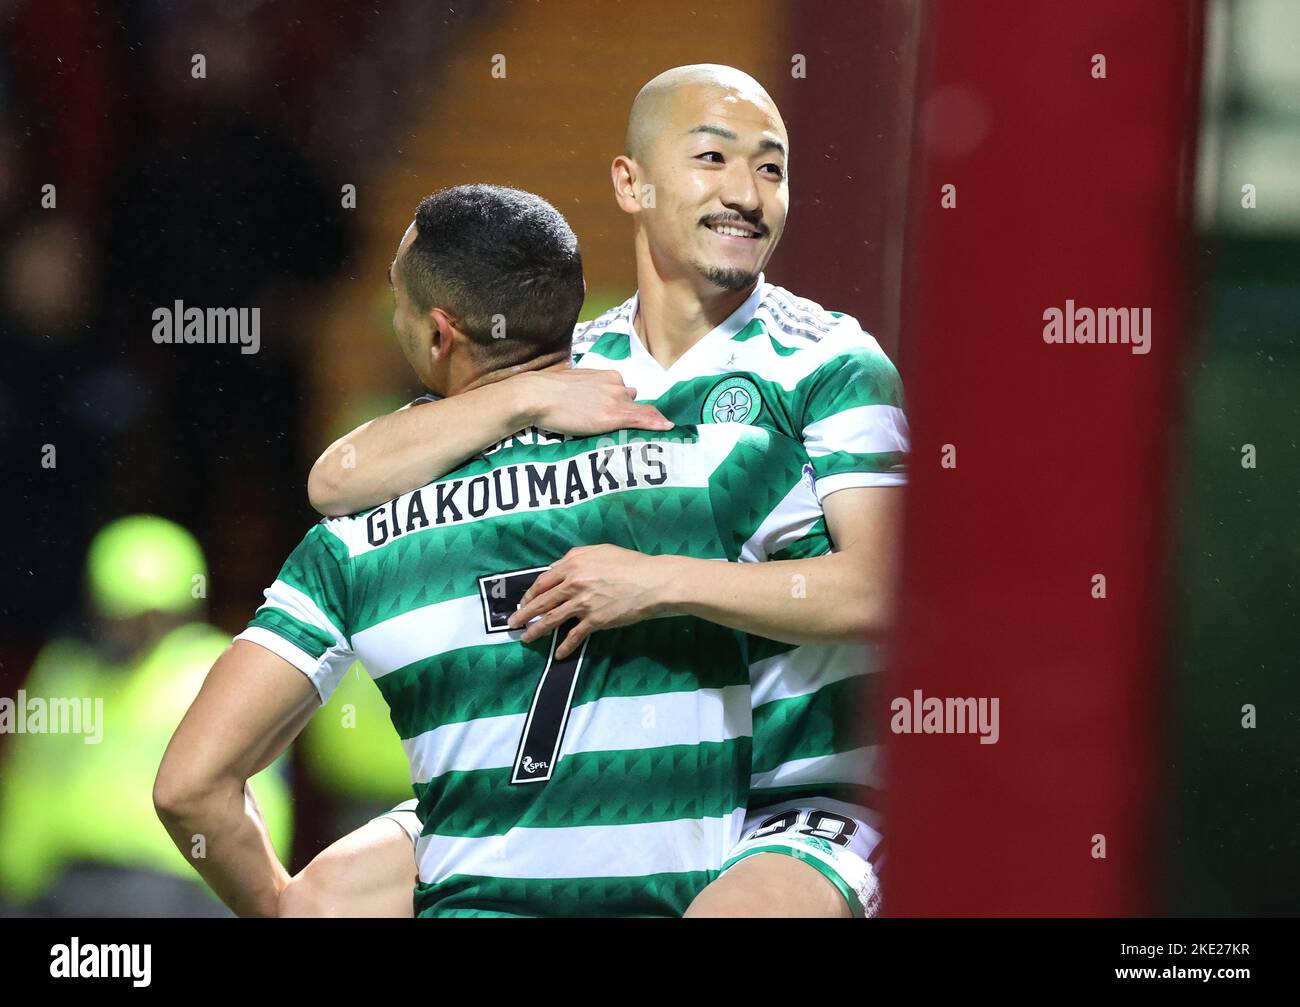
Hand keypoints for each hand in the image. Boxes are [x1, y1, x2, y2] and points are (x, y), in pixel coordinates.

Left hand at [506, 545, 679, 658]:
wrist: (652, 582)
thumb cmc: (630, 563)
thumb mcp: (601, 550)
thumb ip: (578, 556)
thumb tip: (560, 567)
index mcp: (573, 564)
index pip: (543, 581)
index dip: (531, 593)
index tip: (525, 602)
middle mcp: (573, 583)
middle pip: (542, 601)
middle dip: (525, 613)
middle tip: (513, 623)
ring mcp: (583, 603)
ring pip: (552, 619)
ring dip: (536, 630)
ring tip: (526, 638)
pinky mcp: (595, 620)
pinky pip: (575, 635)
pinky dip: (565, 646)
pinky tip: (558, 654)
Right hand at [518, 369, 672, 436]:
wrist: (538, 395)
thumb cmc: (548, 391)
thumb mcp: (574, 384)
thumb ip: (589, 390)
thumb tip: (591, 400)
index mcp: (607, 376)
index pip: (625, 391)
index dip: (631, 405)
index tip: (635, 413)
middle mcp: (616, 385)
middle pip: (634, 403)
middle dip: (636, 414)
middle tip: (639, 428)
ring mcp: (616, 400)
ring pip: (641, 412)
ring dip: (648, 421)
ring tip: (658, 431)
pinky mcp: (613, 416)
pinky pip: (641, 420)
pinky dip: (656, 423)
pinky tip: (668, 427)